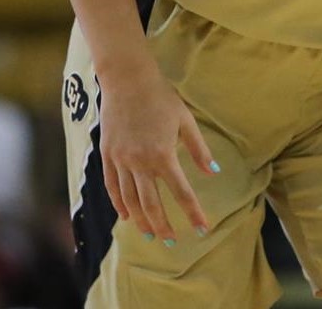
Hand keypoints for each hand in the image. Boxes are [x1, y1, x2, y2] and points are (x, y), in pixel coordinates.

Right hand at [97, 64, 218, 243]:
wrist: (127, 80)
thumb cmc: (160, 97)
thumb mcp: (186, 120)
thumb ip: (198, 149)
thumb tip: (213, 172)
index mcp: (163, 154)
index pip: (182, 192)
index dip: (193, 213)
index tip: (202, 229)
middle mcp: (140, 162)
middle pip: (152, 204)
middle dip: (163, 226)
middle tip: (170, 242)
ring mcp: (121, 159)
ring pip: (130, 199)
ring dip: (141, 219)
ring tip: (150, 233)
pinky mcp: (108, 154)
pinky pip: (112, 186)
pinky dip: (118, 203)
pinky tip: (126, 215)